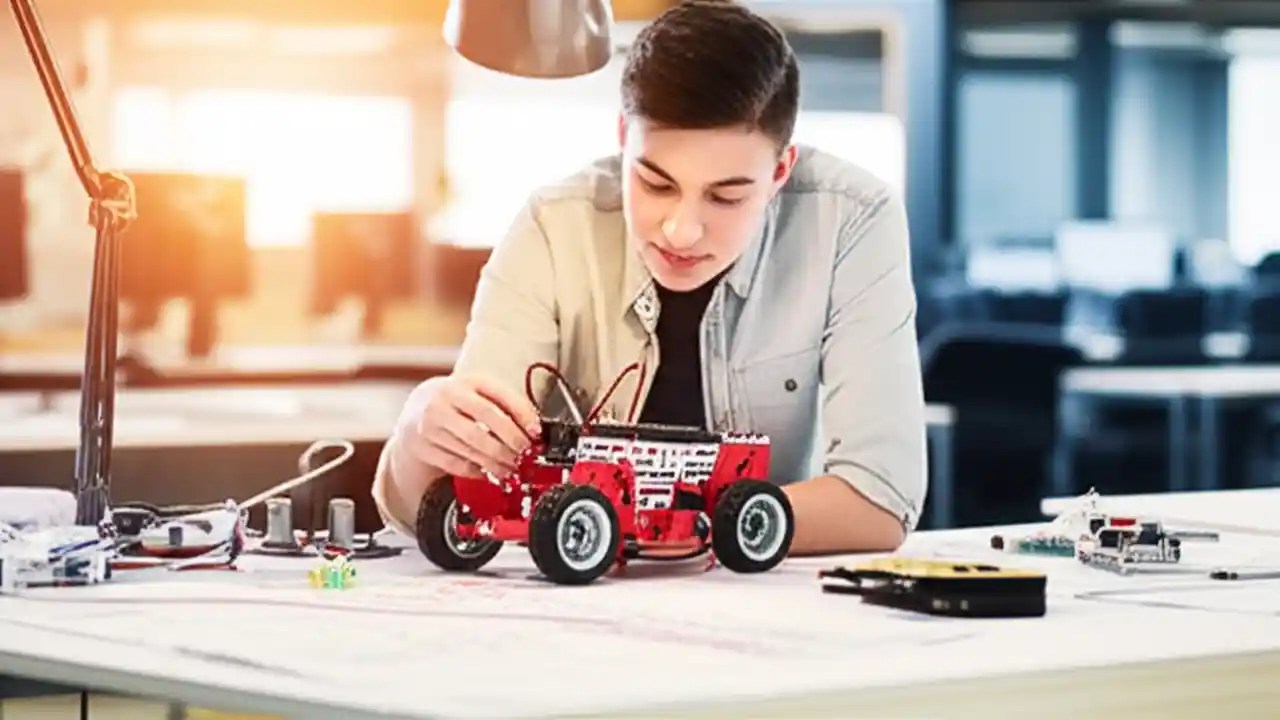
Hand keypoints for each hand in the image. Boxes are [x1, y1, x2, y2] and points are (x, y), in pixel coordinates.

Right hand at [398, 374, 540, 478]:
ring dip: (497, 462)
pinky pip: (456, 463)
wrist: (414, 411)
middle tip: (524, 454)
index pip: (499, 396)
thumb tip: (532, 429)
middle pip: (486, 421)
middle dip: (511, 442)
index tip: (535, 432)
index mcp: (465, 381)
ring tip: (511, 468)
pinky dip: (476, 470)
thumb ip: (504, 405)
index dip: (522, 415)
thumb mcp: (478, 393)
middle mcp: (445, 398)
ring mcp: (430, 422)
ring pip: (472, 446)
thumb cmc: (455, 402)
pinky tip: (487, 471)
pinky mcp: (422, 446)